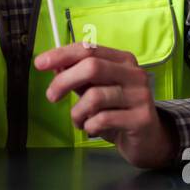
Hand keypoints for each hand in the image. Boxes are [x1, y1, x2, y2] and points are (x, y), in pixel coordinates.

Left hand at [36, 42, 177, 169]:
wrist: (149, 140)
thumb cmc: (118, 111)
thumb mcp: (96, 90)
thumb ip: (77, 76)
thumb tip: (52, 65)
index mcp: (122, 60)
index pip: (88, 49)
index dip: (62, 54)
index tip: (40, 63)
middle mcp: (134, 74)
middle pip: (92, 67)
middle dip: (64, 81)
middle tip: (51, 96)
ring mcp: (140, 96)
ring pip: (95, 96)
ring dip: (77, 112)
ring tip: (79, 120)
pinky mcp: (141, 118)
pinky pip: (102, 119)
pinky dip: (89, 126)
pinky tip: (92, 129)